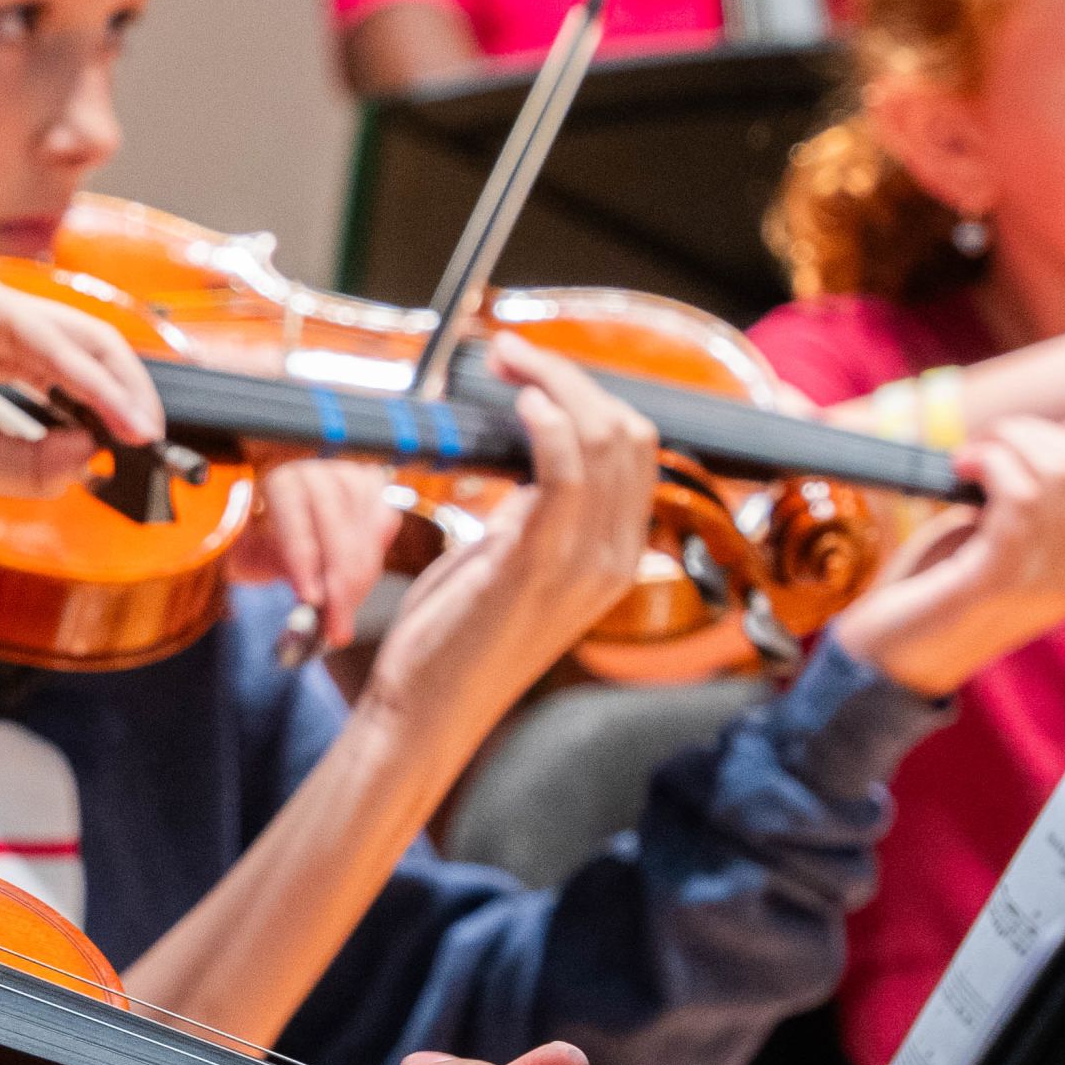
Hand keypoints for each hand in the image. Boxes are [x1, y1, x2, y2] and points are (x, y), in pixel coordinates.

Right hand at [0, 273, 167, 505]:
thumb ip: (30, 461)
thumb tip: (86, 455)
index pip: (69, 362)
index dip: (111, 400)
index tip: (138, 446)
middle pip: (87, 343)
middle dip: (130, 392)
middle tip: (155, 442)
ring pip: (77, 338)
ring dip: (119, 390)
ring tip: (143, 435)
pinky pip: (47, 345)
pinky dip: (87, 384)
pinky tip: (111, 420)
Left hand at [247, 457, 409, 652]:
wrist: (276, 528)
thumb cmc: (259, 544)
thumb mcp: (246, 557)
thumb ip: (266, 568)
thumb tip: (309, 593)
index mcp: (278, 482)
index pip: (294, 516)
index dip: (305, 559)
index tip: (311, 600)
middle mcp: (316, 472)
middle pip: (336, 521)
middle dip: (340, 580)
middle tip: (338, 625)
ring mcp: (349, 476)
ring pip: (366, 524)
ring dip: (361, 576)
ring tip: (345, 613)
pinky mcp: (373, 489)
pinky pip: (385, 522)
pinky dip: (376, 556)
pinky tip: (361, 584)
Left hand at [355, 336, 659, 723]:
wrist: (428, 709)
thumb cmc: (457, 635)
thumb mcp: (511, 560)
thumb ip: (534, 513)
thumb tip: (533, 449)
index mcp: (616, 556)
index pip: (637, 448)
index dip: (588, 392)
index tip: (530, 367)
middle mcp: (615, 558)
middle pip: (629, 432)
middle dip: (571, 377)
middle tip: (508, 355)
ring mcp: (583, 563)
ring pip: (602, 439)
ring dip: (551, 384)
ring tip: (503, 362)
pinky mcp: (536, 563)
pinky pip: (564, 472)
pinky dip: (546, 422)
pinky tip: (518, 404)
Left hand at [827, 413, 1064, 697]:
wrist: (890, 660)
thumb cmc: (942, 588)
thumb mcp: (1002, 528)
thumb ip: (1046, 485)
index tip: (1035, 450)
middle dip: (1038, 434)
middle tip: (991, 443)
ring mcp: (1041, 581)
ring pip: (1060, 475)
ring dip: (1010, 441)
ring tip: (973, 455)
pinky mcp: (995, 579)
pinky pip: (1020, 499)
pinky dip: (991, 464)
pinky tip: (961, 468)